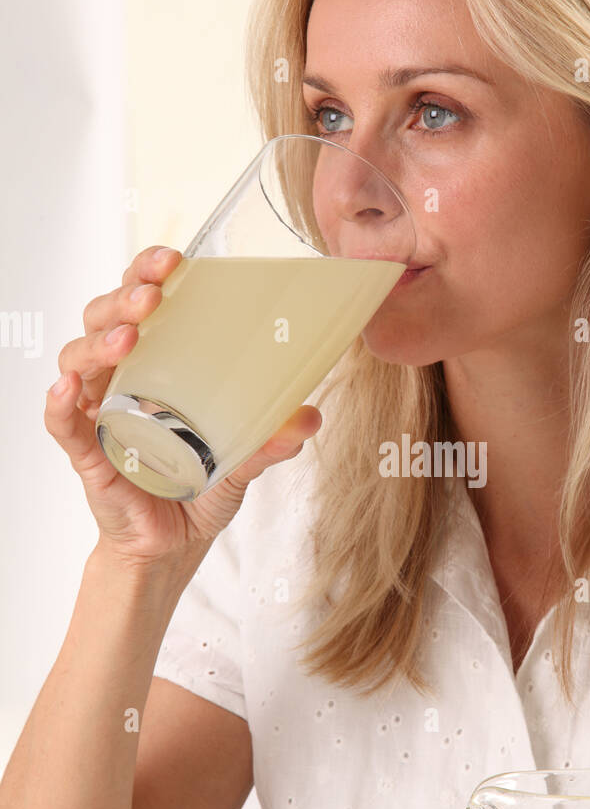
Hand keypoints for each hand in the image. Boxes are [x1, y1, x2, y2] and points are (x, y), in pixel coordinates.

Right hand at [45, 245, 321, 568]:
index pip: (143, 305)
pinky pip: (62, 422)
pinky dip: (61, 402)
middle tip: (152, 297)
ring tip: (126, 340)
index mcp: (157, 365)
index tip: (173, 261)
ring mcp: (99, 413)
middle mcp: (122, 379)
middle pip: (105, 319)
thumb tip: (308, 416)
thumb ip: (269, 441)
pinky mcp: (85, 452)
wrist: (173, 547)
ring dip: (98, 342)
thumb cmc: (198, 491)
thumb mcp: (242, 462)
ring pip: (79, 358)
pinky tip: (68, 389)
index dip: (149, 274)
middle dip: (124, 298)